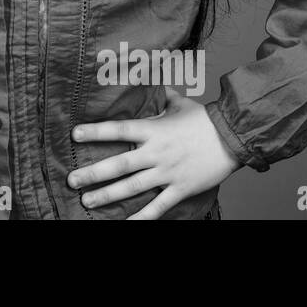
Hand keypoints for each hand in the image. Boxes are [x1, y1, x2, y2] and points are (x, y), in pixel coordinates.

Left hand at [66, 87, 242, 218]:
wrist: (234, 137)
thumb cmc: (206, 120)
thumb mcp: (181, 103)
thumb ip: (163, 97)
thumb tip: (156, 82)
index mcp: (153, 130)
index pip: (118, 130)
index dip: (95, 132)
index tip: (74, 135)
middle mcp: (156, 153)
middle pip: (119, 164)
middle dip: (93, 173)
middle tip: (71, 180)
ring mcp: (167, 173)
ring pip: (132, 187)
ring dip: (107, 195)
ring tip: (87, 201)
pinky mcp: (180, 189)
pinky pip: (158, 207)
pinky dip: (141, 218)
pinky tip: (125, 224)